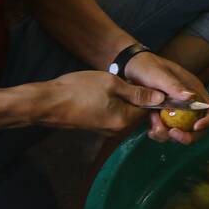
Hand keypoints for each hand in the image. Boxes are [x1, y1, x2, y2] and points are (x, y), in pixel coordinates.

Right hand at [37, 71, 165, 136]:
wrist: (48, 102)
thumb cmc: (79, 89)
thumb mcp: (111, 84)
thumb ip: (137, 93)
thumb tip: (160, 98)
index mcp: (124, 120)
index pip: (148, 109)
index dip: (149, 93)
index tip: (142, 79)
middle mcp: (117, 129)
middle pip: (136, 111)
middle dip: (135, 95)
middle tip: (123, 79)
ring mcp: (106, 129)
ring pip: (123, 111)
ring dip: (122, 98)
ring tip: (110, 83)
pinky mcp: (96, 126)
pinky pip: (112, 113)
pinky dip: (112, 102)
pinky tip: (101, 91)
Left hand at [124, 51, 208, 144]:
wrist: (128, 67)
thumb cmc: (146, 66)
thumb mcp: (158, 74)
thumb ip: (174, 86)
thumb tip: (191, 97)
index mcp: (193, 90)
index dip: (208, 121)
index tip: (195, 127)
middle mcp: (188, 102)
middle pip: (198, 126)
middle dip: (188, 136)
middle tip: (172, 135)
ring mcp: (177, 111)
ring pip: (182, 132)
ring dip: (168, 135)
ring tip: (153, 126)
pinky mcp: (165, 117)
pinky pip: (168, 131)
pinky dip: (160, 134)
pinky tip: (150, 129)